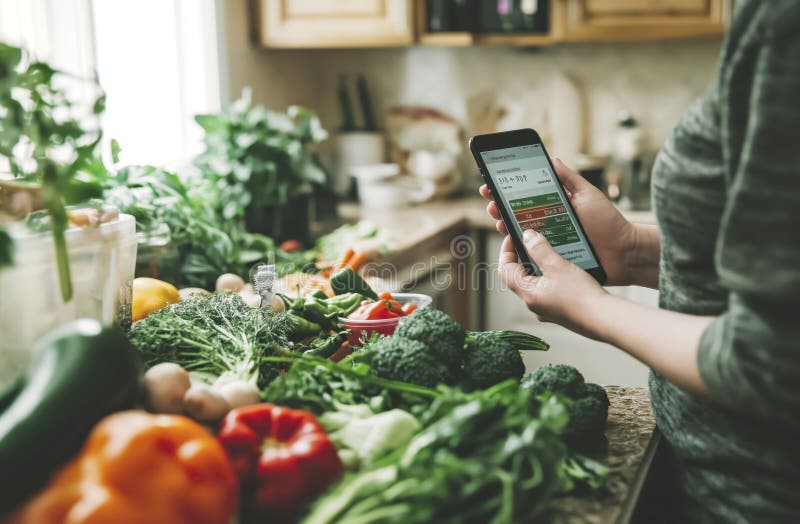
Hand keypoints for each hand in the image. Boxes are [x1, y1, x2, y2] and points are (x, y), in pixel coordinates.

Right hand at [480, 158, 640, 285]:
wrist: (624, 252)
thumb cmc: (609, 223)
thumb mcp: (588, 194)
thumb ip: (568, 178)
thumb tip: (551, 157)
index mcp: (553, 207)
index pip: (523, 197)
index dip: (505, 191)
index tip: (491, 184)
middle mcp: (547, 224)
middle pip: (515, 215)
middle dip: (499, 207)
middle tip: (491, 203)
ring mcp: (547, 243)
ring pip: (518, 234)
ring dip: (504, 226)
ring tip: (498, 220)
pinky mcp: (550, 260)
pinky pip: (530, 255)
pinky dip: (518, 249)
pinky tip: (510, 241)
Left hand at [498, 230, 607, 336]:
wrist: (604, 319)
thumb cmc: (581, 296)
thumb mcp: (557, 266)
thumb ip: (539, 249)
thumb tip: (526, 236)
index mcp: (527, 293)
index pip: (504, 269)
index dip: (506, 251)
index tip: (513, 237)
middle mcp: (533, 304)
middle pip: (517, 277)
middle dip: (522, 257)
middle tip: (531, 242)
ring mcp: (545, 309)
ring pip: (533, 283)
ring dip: (537, 266)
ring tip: (548, 252)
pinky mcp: (558, 312)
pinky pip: (547, 290)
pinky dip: (549, 277)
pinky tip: (563, 269)